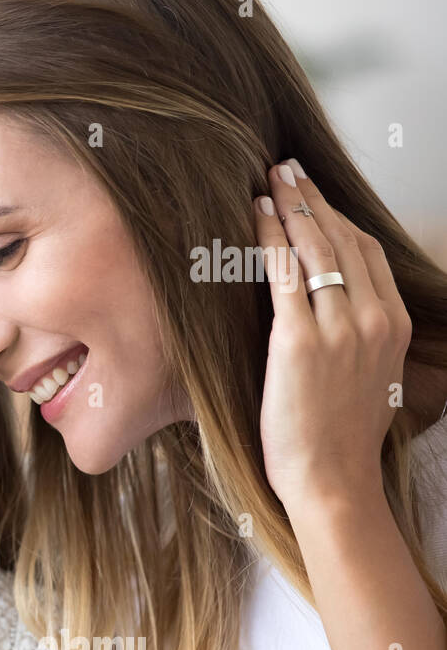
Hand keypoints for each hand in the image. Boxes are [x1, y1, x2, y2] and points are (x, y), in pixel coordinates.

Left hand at [253, 157, 411, 514]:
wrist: (332, 480)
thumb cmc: (339, 438)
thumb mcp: (370, 378)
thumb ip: (359, 338)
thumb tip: (333, 313)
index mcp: (394, 325)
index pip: (367, 252)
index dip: (337, 216)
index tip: (315, 194)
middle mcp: (374, 319)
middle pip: (343, 239)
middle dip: (313, 198)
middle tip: (287, 168)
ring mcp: (339, 328)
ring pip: (314, 249)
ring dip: (290, 207)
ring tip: (269, 180)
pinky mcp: (299, 341)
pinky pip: (282, 275)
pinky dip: (268, 238)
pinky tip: (255, 215)